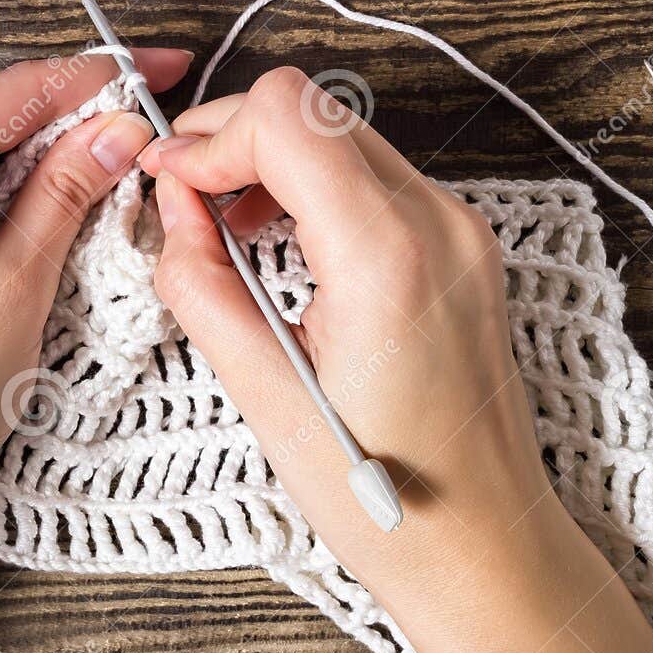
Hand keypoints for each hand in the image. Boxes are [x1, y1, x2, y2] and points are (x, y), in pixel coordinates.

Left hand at [0, 49, 186, 652]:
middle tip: (154, 132)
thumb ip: (66, 195)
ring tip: (120, 178)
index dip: (98, 77)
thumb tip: (119, 128)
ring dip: (47, 165)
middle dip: (77, 121)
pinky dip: (9, 199)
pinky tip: (58, 215)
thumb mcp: (16, 290)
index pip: (15, 92)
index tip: (165, 67)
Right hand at [139, 67, 552, 603]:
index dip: (210, 136)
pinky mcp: (466, 246)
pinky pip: (376, 176)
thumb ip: (203, 286)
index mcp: (388, 257)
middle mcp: (440, 224)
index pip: (288, 117)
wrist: (483, 544)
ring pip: (345, 133)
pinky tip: (280, 239)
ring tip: (225, 225)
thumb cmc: (388, 495)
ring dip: (273, 159)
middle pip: (315, 108)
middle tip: (180, 195)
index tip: (169, 181)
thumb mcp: (265, 395)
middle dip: (234, 138)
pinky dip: (315, 186)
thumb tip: (173, 211)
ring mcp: (463, 230)